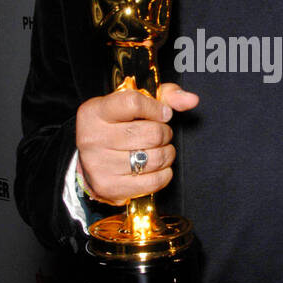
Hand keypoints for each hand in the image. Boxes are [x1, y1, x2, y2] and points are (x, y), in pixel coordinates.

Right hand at [75, 81, 197, 204]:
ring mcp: (99, 165)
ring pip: (155, 158)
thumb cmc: (115, 129)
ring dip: (167, 154)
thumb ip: (164, 96)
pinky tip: (157, 167)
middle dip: (165, 133)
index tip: (162, 114)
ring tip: (160, 149)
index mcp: (94, 112)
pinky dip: (164, 174)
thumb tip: (191, 100)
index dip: (156, 108)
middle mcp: (92, 138)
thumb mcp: (132, 105)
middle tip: (161, 134)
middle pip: (151, 133)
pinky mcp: (110, 187)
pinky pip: (153, 181)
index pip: (133, 103)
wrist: (92, 163)